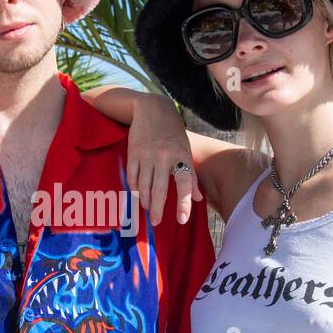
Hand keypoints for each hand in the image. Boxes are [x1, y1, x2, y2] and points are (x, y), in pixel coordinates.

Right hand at [126, 91, 201, 224]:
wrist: (152, 109)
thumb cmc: (173, 133)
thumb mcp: (186, 150)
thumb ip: (191, 175)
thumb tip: (199, 199)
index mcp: (181, 156)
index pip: (185, 183)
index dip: (184, 203)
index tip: (181, 219)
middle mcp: (164, 157)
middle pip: (160, 190)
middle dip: (158, 209)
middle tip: (156, 222)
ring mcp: (147, 155)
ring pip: (144, 186)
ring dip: (145, 201)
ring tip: (148, 208)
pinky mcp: (133, 153)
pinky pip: (133, 177)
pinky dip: (135, 188)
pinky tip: (138, 194)